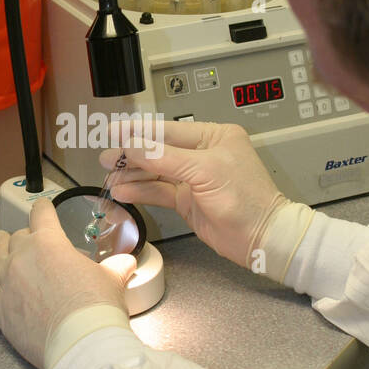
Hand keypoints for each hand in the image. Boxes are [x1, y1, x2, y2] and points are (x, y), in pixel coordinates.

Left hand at [0, 197, 135, 368]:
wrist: (80, 342)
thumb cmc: (96, 308)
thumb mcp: (112, 280)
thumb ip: (115, 267)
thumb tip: (126, 263)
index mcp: (49, 242)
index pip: (41, 214)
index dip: (43, 208)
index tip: (43, 208)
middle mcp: (22, 257)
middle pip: (18, 238)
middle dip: (26, 236)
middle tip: (33, 241)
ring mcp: (7, 282)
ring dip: (0, 247)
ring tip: (1, 241)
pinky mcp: (0, 308)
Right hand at [105, 119, 288, 268]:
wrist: (261, 238)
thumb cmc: (248, 200)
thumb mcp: (205, 170)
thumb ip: (165, 157)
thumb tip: (134, 146)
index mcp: (213, 136)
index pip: (168, 130)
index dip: (139, 132)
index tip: (114, 132)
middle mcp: (203, 154)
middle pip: (158, 150)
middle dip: (131, 155)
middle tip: (107, 158)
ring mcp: (194, 178)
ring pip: (155, 172)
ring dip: (132, 175)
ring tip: (110, 178)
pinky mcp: (188, 200)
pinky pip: (159, 191)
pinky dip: (141, 191)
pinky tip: (124, 191)